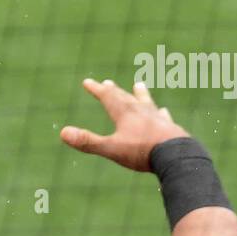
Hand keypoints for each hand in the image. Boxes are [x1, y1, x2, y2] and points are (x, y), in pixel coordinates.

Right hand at [61, 77, 188, 171]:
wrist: (174, 154)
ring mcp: (155, 117)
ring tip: (139, 85)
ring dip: (139, 94)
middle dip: (114, 91)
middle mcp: (140, 110)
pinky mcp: (168, 127)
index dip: (96, 89)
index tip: (87, 82)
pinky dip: (159, 113)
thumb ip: (88, 142)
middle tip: (107, 83)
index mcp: (124, 113)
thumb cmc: (141, 151)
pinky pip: (162, 116)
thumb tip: (62, 133)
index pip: (107, 96)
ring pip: (145, 102)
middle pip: (124, 97)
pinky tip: (162, 111)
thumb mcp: (111, 148)